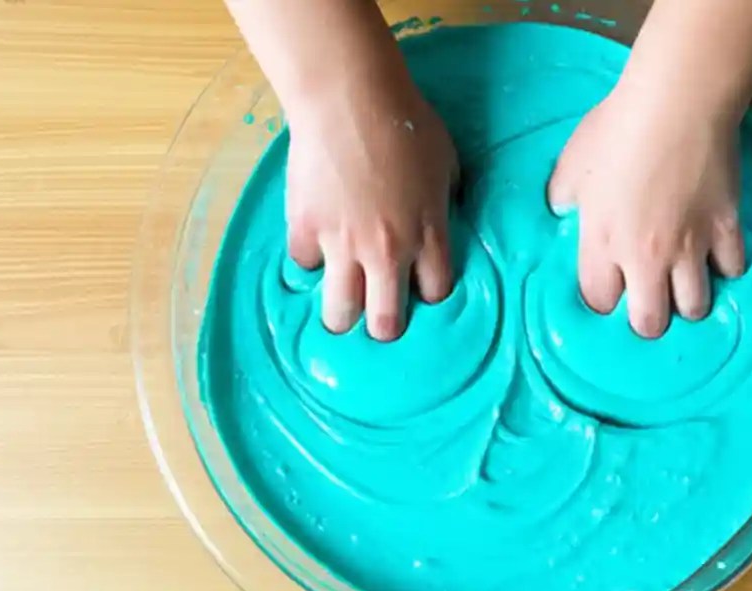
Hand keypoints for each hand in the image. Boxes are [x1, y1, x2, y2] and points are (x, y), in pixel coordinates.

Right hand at [285, 78, 457, 341]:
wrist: (349, 101)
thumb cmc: (406, 123)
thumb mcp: (446, 161)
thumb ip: (446, 199)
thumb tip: (445, 214)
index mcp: (428, 236)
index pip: (435, 294)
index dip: (428, 295)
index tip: (419, 287)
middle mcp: (388, 252)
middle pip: (386, 323)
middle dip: (384, 328)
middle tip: (379, 318)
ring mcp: (343, 245)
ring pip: (340, 314)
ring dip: (342, 316)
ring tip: (342, 311)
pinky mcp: (306, 230)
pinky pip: (305, 264)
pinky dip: (309, 258)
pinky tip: (315, 246)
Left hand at [548, 84, 744, 338]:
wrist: (678, 103)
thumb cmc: (616, 129)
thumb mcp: (571, 162)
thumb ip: (563, 197)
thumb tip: (563, 212)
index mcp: (602, 243)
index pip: (599, 301)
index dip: (602, 299)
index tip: (608, 286)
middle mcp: (645, 258)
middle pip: (650, 323)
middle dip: (648, 320)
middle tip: (650, 301)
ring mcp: (690, 247)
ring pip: (695, 307)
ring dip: (689, 302)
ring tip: (684, 285)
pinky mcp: (726, 229)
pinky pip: (732, 268)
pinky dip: (726, 266)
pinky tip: (717, 254)